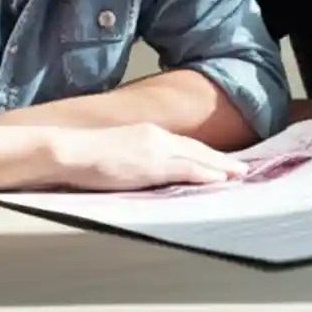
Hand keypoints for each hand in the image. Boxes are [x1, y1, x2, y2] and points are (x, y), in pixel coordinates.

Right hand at [50, 123, 248, 190]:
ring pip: (197, 158)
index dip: (205, 154)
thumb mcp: (117, 150)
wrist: (70, 151)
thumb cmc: (84, 155)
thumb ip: (135, 155)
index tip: (221, 161)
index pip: (184, 144)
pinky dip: (206, 173)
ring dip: (220, 166)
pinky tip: (220, 179)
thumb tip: (143, 167)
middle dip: (220, 159)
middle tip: (241, 169)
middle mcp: (156, 137)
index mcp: (147, 133)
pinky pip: (186, 169)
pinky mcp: (152, 164)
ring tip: (239, 174)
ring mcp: (155, 149)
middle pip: (196, 149)